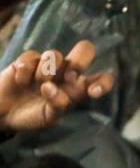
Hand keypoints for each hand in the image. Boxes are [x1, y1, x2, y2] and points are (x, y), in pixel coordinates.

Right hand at [0, 42, 114, 131]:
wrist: (6, 113)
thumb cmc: (34, 116)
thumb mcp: (50, 117)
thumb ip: (58, 104)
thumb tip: (50, 88)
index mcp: (79, 88)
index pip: (102, 79)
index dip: (103, 82)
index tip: (92, 92)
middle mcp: (67, 73)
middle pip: (85, 50)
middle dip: (79, 60)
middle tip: (69, 76)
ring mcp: (48, 65)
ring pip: (55, 54)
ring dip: (46, 71)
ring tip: (37, 85)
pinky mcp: (28, 59)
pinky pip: (31, 57)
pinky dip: (25, 72)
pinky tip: (20, 82)